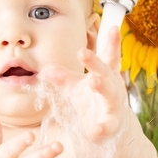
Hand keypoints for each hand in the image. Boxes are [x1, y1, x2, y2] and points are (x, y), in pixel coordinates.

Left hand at [39, 25, 129, 145]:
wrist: (111, 128)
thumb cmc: (93, 100)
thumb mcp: (76, 87)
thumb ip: (62, 77)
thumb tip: (45, 69)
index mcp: (105, 74)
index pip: (108, 56)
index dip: (112, 42)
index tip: (113, 27)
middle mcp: (112, 87)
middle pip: (105, 72)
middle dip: (95, 63)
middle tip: (83, 52)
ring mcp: (113, 106)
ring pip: (110, 95)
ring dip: (102, 87)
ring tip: (93, 81)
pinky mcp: (112, 125)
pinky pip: (107, 126)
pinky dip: (102, 128)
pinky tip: (96, 130)